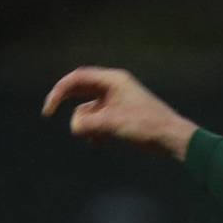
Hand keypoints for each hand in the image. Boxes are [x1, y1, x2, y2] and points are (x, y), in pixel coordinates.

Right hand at [41, 67, 197, 158]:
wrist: (173, 138)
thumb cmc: (147, 126)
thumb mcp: (112, 124)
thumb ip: (88, 123)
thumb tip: (75, 127)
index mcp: (113, 81)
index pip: (77, 78)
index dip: (59, 91)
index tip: (49, 109)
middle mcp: (114, 87)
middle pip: (80, 91)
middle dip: (68, 106)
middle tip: (49, 114)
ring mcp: (117, 101)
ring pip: (89, 110)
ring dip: (86, 126)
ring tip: (96, 141)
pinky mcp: (121, 115)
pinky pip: (98, 120)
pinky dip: (96, 131)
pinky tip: (102, 144)